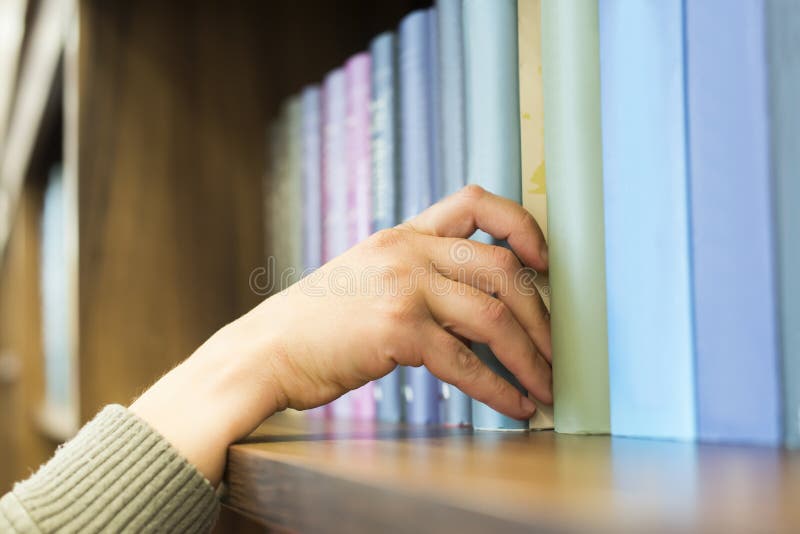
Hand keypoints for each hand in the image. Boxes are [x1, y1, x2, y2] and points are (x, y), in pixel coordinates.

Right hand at [130, 185, 551, 484]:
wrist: (265, 351)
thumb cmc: (317, 322)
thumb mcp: (368, 275)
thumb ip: (416, 275)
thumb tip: (474, 305)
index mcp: (403, 234)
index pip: (475, 201)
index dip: (521, 225)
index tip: (544, 261)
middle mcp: (407, 251)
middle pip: (501, 268)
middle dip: (541, 314)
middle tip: (556, 349)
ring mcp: (402, 287)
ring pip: (493, 316)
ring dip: (530, 357)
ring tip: (546, 386)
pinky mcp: (395, 331)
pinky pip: (465, 362)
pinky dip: (498, 388)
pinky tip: (515, 406)